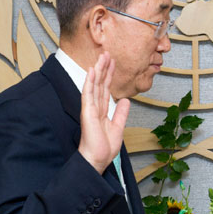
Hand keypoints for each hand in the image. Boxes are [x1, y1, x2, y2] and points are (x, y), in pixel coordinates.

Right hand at [78, 52, 129, 173]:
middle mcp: (94, 107)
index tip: (113, 63)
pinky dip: (90, 81)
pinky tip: (92, 70)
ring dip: (98, 70)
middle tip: (108, 53)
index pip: (106, 89)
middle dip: (104, 68)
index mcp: (102, 111)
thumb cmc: (104, 148)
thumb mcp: (118, 127)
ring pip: (94, 85)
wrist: (97, 159)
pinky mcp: (87, 112)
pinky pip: (88, 93)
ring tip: (102, 56)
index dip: (109, 76)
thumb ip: (121, 113)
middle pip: (100, 83)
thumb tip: (125, 101)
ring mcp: (90, 108)